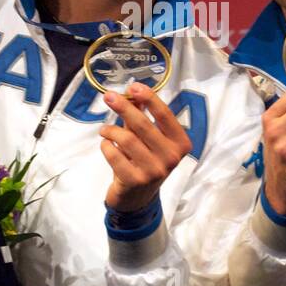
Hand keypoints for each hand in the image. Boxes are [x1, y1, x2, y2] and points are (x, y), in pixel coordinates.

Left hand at [99, 83, 192, 211]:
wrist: (137, 198)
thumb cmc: (144, 162)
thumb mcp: (148, 139)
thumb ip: (143, 116)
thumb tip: (134, 93)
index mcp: (180, 144)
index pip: (165, 115)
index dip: (150, 98)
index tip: (134, 87)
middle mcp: (171, 158)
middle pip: (143, 125)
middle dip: (123, 107)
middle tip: (108, 97)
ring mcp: (154, 171)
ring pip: (126, 139)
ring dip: (110, 130)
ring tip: (105, 130)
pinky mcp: (135, 181)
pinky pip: (114, 154)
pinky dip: (106, 146)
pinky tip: (106, 145)